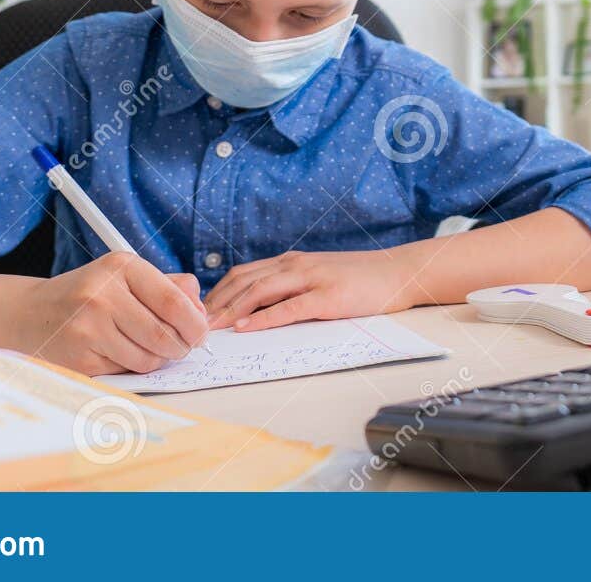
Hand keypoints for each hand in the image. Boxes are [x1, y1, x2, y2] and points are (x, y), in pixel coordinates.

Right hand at [13, 253, 210, 375]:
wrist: (31, 314)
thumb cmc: (88, 294)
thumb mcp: (126, 277)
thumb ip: (169, 288)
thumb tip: (201, 311)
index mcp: (121, 267)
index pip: (174, 301)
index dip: (196, 323)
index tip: (201, 332)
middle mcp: (102, 295)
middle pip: (164, 334)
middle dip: (182, 346)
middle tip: (182, 346)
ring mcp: (88, 328)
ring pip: (148, 358)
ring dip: (159, 359)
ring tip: (151, 348)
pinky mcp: (80, 358)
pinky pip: (126, 371)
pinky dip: (133, 367)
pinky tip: (122, 353)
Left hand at [203, 249, 416, 330]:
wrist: (398, 273)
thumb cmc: (360, 280)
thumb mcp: (319, 277)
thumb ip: (292, 288)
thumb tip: (259, 310)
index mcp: (292, 262)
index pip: (244, 274)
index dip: (218, 293)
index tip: (198, 314)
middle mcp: (296, 265)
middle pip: (244, 280)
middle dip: (216, 303)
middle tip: (193, 325)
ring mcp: (312, 279)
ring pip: (260, 291)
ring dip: (231, 310)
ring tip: (210, 328)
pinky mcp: (327, 297)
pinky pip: (289, 307)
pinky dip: (263, 318)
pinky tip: (247, 328)